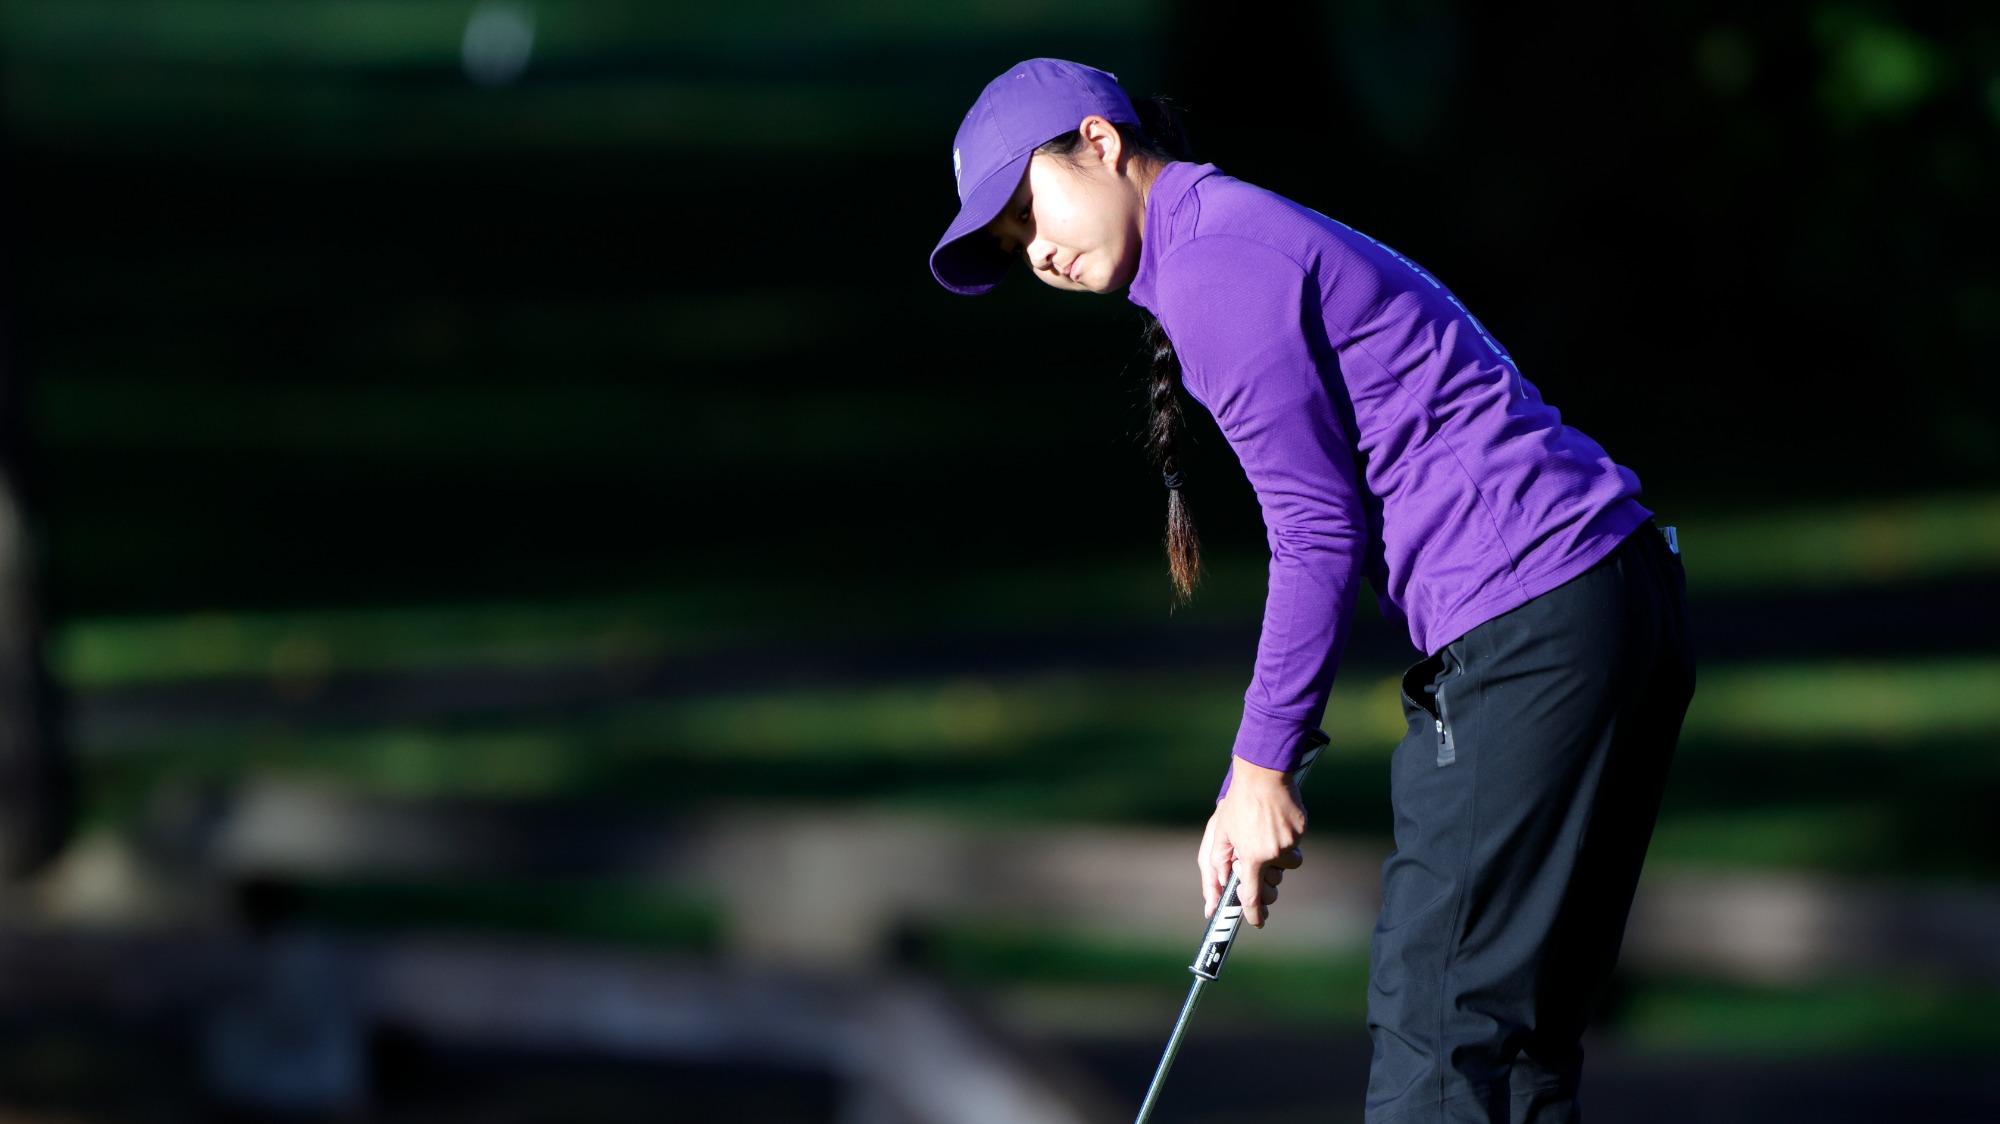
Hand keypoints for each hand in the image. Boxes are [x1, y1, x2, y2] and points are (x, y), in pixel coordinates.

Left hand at [1199, 755, 1306, 928]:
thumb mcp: (1220, 836)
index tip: (1257, 922)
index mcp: (1251, 856)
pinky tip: (1275, 818)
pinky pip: (1296, 842)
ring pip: (1288, 862)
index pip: (1252, 896)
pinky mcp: (1302, 829)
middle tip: (1259, 869)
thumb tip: (1212, 901)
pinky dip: (1285, 836)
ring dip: (1277, 856)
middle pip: (1275, 884)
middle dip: (1268, 883)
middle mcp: (1273, 852)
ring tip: (1265, 832)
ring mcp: (1290, 841)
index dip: (1254, 913)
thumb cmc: (1237, 804)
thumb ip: (1215, 870)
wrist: (1262, 774)